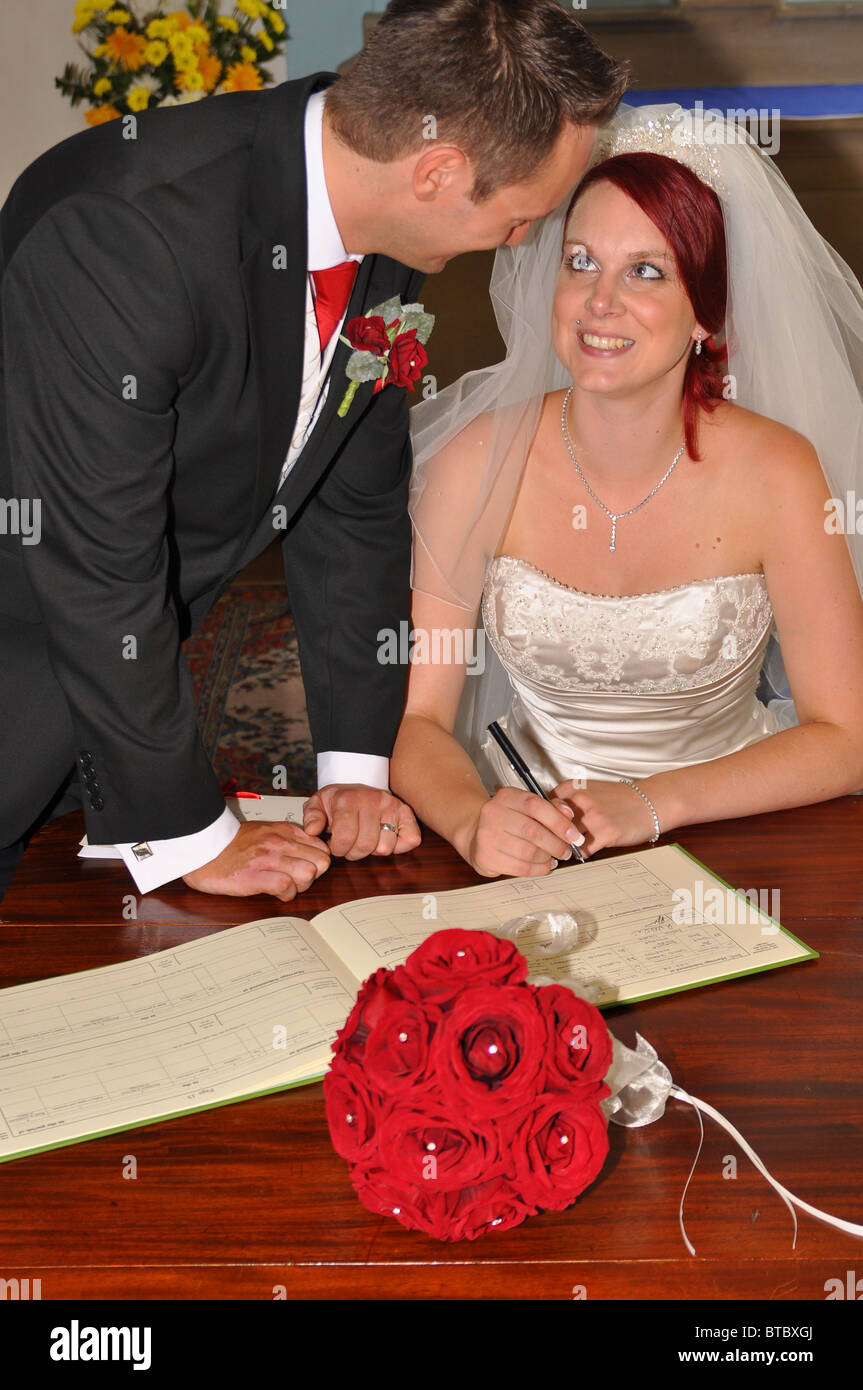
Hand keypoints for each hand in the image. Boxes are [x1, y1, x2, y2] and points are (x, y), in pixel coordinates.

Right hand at [182, 821, 330, 901]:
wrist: (202, 848)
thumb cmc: (232, 843)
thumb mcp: (266, 831)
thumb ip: (289, 839)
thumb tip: (311, 852)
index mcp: (284, 831)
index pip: (322, 848)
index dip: (317, 863)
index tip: (306, 868)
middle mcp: (279, 842)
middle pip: (321, 863)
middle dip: (313, 876)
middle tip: (297, 880)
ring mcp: (267, 858)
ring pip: (308, 874)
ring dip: (300, 886)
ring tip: (285, 885)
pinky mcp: (254, 876)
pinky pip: (286, 886)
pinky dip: (285, 894)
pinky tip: (276, 892)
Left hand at [302, 784, 421, 859]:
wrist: (356, 783)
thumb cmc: (338, 800)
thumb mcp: (317, 803)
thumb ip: (311, 816)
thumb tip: (312, 830)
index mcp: (348, 800)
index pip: (345, 838)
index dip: (338, 849)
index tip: (335, 845)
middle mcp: (373, 800)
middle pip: (365, 846)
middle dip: (353, 853)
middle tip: (349, 846)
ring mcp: (392, 806)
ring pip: (385, 847)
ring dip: (373, 851)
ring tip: (366, 840)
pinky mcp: (406, 813)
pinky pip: (410, 840)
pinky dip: (398, 846)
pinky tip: (384, 838)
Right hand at [458, 788, 584, 878]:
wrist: (475, 831)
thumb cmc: (507, 819)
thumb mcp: (525, 806)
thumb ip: (549, 808)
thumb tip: (568, 814)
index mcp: (507, 796)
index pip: (536, 806)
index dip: (559, 822)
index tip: (574, 835)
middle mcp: (493, 813)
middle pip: (533, 831)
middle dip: (556, 844)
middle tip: (566, 850)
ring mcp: (486, 836)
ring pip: (528, 852)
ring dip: (548, 858)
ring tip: (554, 857)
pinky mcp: (485, 857)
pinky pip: (519, 868)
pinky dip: (538, 869)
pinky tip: (544, 866)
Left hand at [551, 779, 657, 855]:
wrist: (651, 801)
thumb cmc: (620, 797)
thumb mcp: (589, 790)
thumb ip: (569, 801)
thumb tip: (547, 818)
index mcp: (573, 787)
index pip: (542, 807)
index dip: (542, 821)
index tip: (543, 828)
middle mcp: (580, 800)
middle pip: (550, 825)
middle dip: (550, 837)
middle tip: (552, 844)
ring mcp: (592, 817)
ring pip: (565, 840)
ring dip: (565, 848)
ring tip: (569, 849)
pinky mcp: (605, 834)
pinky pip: (583, 851)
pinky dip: (582, 854)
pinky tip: (587, 850)